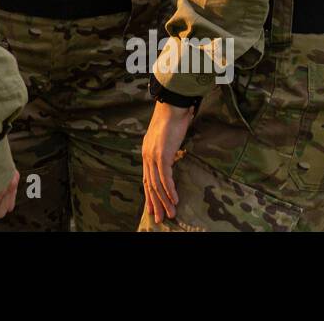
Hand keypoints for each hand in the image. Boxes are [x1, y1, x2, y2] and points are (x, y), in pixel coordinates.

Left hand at [142, 99, 194, 223]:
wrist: (172, 106)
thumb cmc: (173, 119)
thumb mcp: (168, 138)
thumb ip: (169, 148)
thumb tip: (177, 154)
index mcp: (147, 152)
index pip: (146, 178)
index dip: (149, 195)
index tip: (152, 208)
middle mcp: (147, 155)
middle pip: (149, 185)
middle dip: (154, 203)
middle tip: (159, 218)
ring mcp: (153, 155)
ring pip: (156, 184)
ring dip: (164, 201)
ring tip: (170, 214)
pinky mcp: (162, 154)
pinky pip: (165, 177)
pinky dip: (169, 190)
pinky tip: (174, 200)